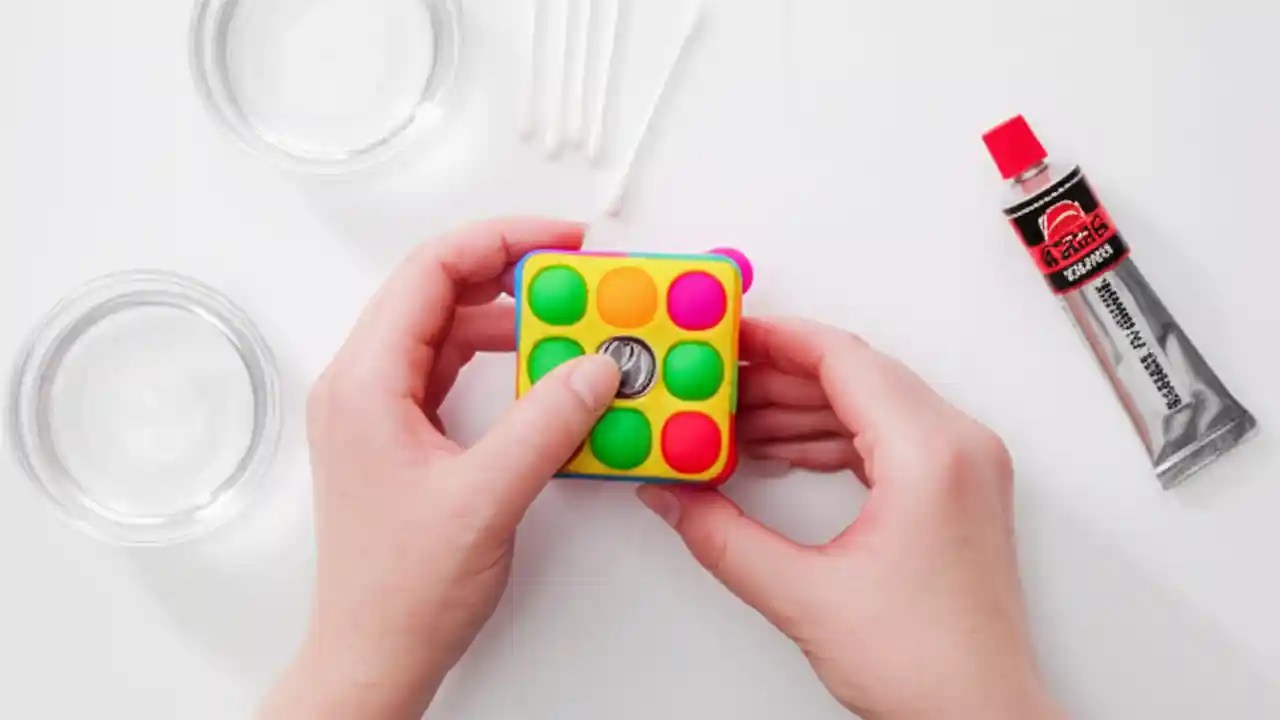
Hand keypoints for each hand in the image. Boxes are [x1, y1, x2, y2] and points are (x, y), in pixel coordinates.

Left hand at [261, 219, 620, 718]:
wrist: (374, 653)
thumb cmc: (403, 590)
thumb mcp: (488, 497)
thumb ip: (549, 423)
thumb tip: (596, 367)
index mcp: (365, 383)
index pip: (430, 272)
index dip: (500, 242)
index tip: (561, 242)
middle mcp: (362, 385)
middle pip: (435, 291)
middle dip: (509, 272)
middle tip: (576, 274)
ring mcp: (378, 410)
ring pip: (444, 330)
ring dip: (507, 318)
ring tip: (569, 318)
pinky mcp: (400, 435)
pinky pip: (449, 370)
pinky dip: (498, 358)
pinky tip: (542, 368)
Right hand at [638, 318, 1062, 719]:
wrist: (981, 718)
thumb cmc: (928, 667)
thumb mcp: (803, 596)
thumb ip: (723, 536)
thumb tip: (674, 496)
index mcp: (931, 455)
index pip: (844, 358)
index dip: (777, 338)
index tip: (730, 332)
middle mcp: (958, 447)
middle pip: (857, 373)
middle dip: (780, 374)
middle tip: (719, 380)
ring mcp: (963, 467)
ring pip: (871, 403)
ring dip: (803, 407)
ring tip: (736, 422)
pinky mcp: (956, 490)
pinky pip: (887, 436)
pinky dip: (832, 435)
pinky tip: (783, 451)